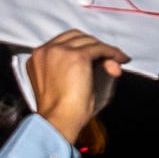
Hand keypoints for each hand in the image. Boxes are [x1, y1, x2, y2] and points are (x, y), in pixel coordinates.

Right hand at [27, 30, 127, 148]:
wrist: (58, 120)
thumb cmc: (60, 111)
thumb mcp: (62, 84)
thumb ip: (75, 68)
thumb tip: (104, 61)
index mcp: (38, 57)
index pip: (62, 43)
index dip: (80, 47)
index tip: (94, 54)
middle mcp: (46, 50)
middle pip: (75, 37)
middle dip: (93, 46)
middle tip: (107, 56)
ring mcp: (60, 51)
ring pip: (89, 41)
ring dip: (104, 50)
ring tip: (117, 60)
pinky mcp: (77, 56)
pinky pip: (100, 48)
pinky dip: (112, 52)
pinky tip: (120, 58)